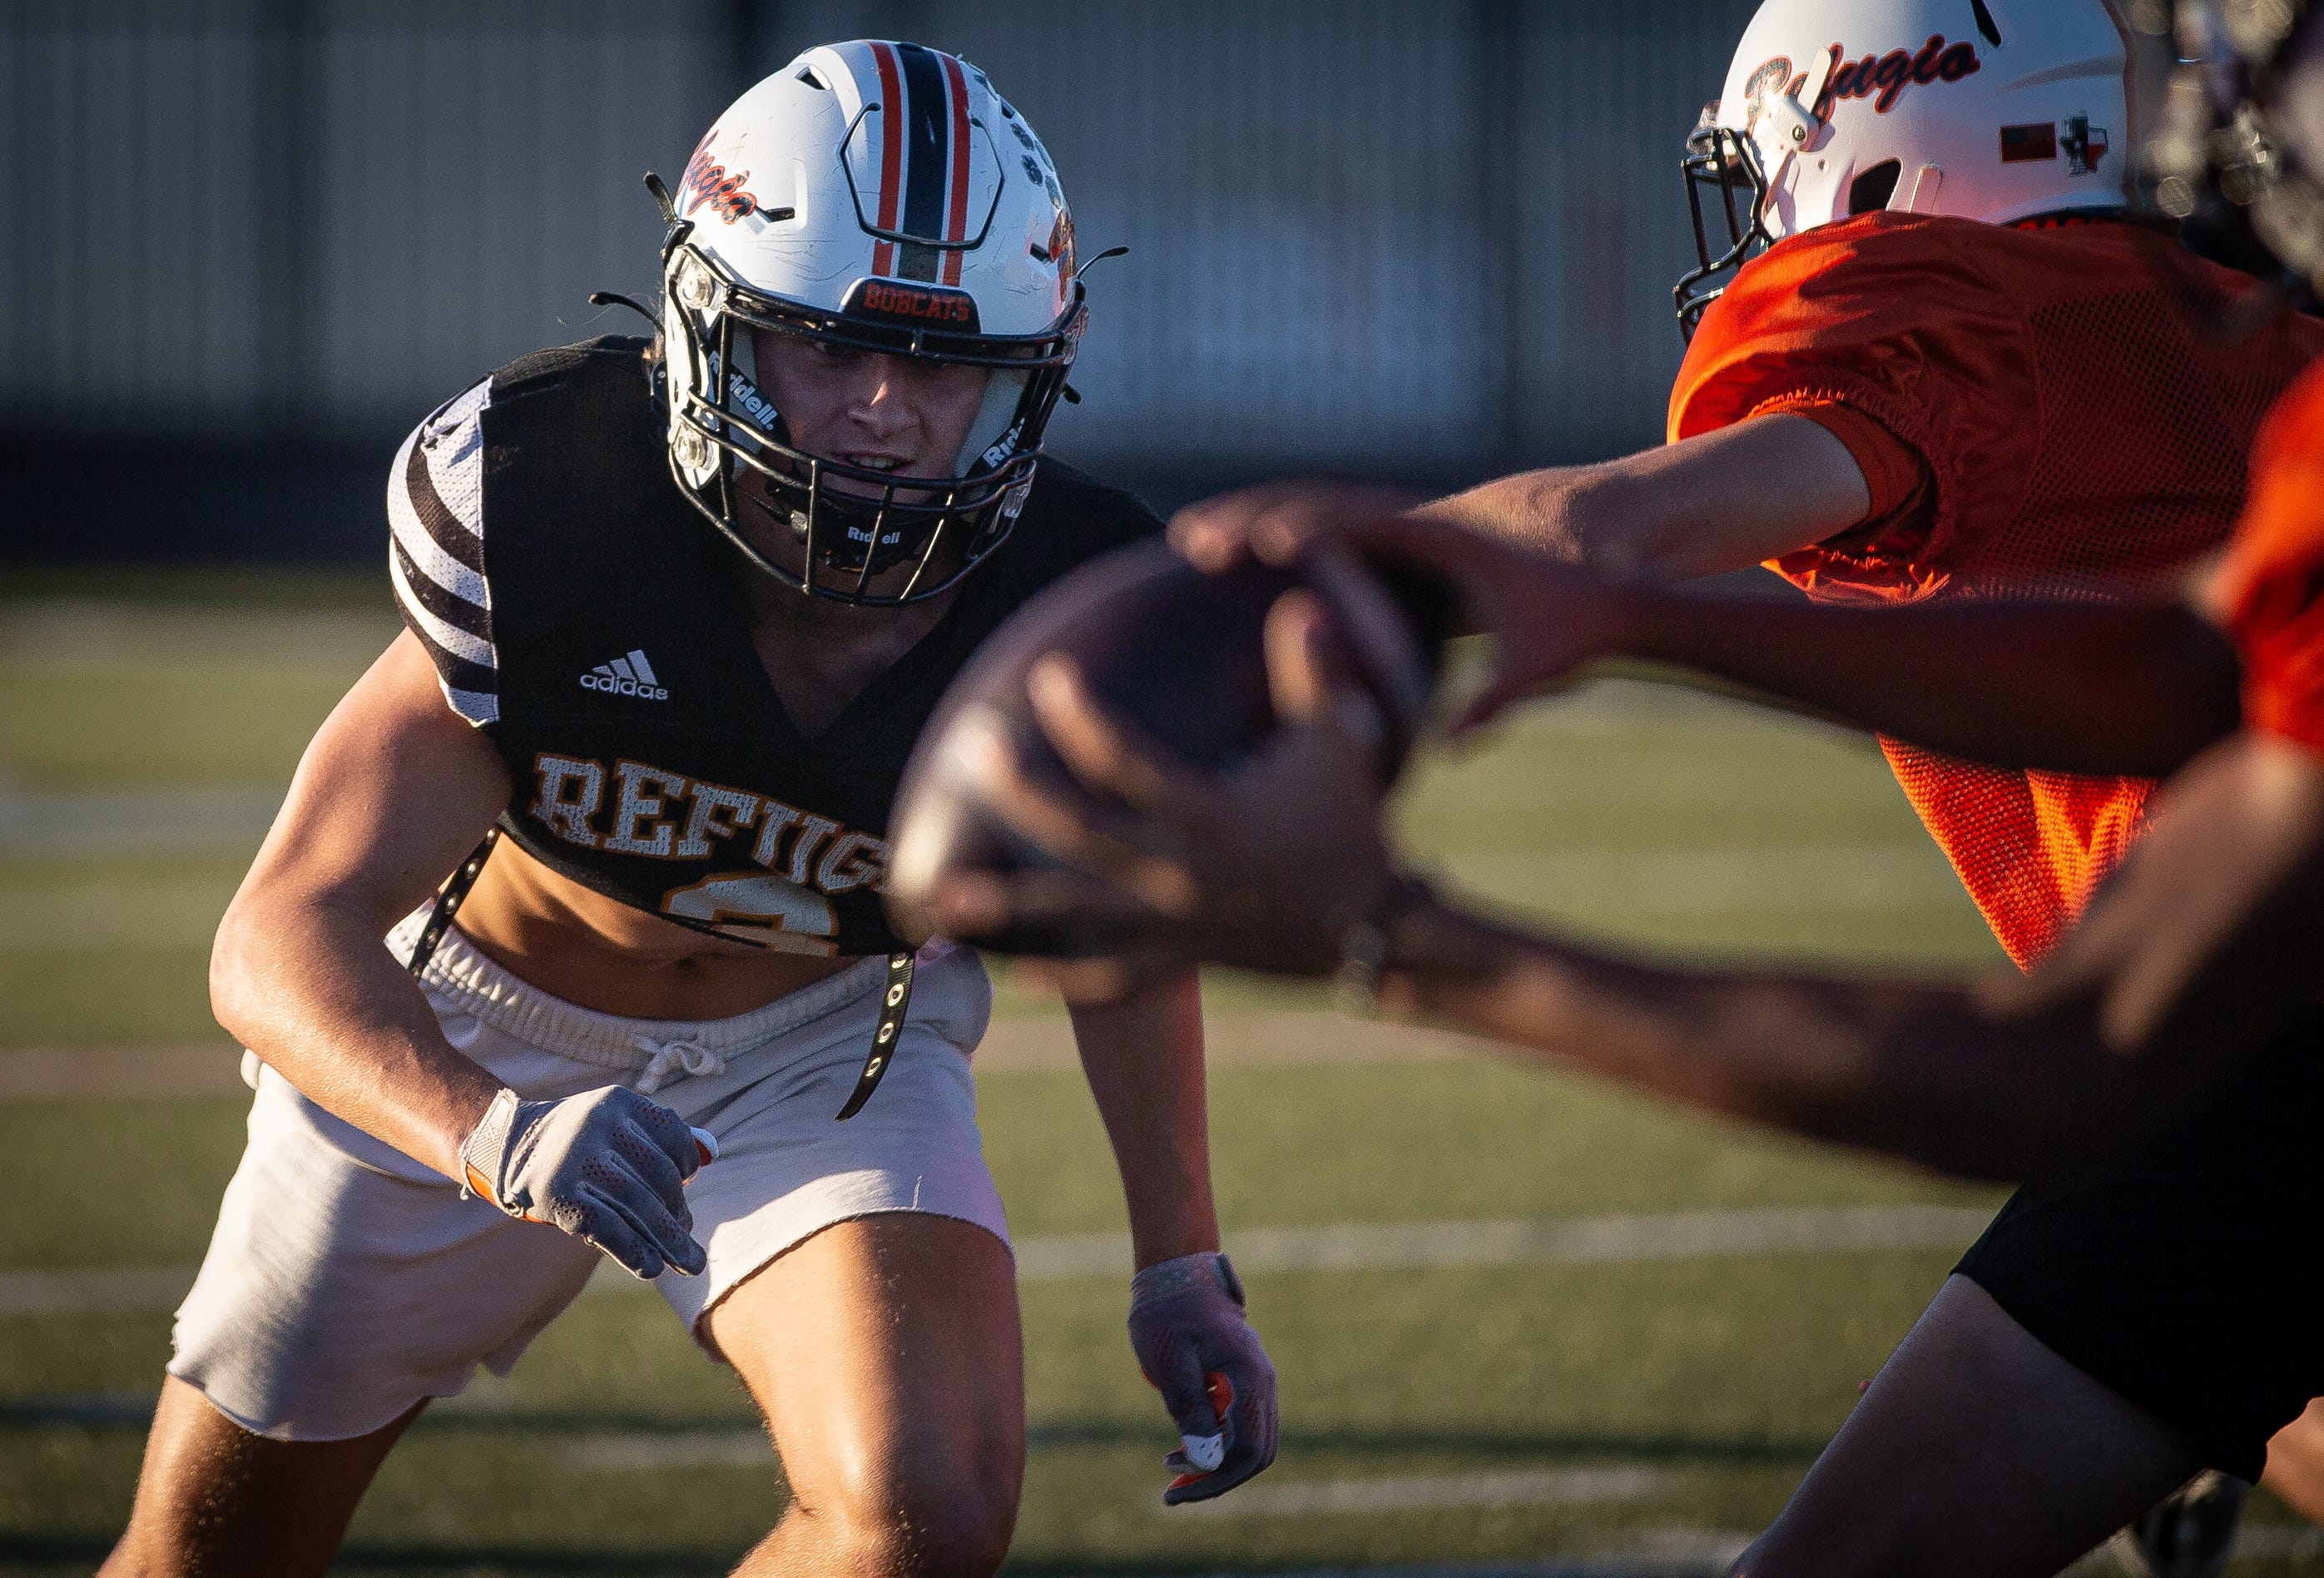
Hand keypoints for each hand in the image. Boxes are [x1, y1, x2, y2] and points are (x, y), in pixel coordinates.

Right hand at [458, 1085, 712, 1278]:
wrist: (508, 1145)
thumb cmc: (581, 1140)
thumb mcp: (617, 1123)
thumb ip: (662, 1137)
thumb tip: (710, 1154)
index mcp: (619, 1101)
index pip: (672, 1135)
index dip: (685, 1166)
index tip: (685, 1187)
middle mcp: (599, 1124)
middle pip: (657, 1177)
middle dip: (679, 1215)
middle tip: (692, 1246)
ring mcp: (577, 1159)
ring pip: (637, 1204)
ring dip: (668, 1240)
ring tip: (689, 1264)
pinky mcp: (558, 1194)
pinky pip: (606, 1226)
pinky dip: (633, 1250)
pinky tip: (651, 1268)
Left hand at [926, 585, 1401, 1001]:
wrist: (1373, 928)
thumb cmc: (1350, 825)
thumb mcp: (1339, 744)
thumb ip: (1314, 675)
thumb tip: (1302, 604)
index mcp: (1209, 816)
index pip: (1128, 764)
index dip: (1083, 720)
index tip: (1047, 679)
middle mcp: (1179, 873)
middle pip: (1080, 834)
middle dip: (1021, 795)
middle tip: (972, 755)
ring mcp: (1173, 923)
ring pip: (1076, 914)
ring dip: (1007, 906)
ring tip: (940, 898)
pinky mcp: (1179, 957)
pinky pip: (1111, 973)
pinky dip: (1063, 973)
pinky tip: (1013, 971)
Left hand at [1128, 1252, 1278, 1504]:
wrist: (1176, 1271)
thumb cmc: (1167, 1313)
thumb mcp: (1171, 1363)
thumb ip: (1191, 1412)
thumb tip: (1208, 1463)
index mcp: (1249, 1376)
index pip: (1246, 1450)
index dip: (1214, 1479)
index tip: (1173, 1490)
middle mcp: (1263, 1380)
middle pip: (1257, 1453)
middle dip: (1218, 1478)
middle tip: (1173, 1489)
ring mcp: (1259, 1379)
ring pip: (1254, 1441)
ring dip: (1218, 1463)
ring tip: (1174, 1468)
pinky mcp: (1247, 1379)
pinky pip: (1244, 1424)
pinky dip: (1220, 1443)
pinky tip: (1186, 1443)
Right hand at [1181, 490, 1638, 738]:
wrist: (1611, 582)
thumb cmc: (1577, 622)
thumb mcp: (1539, 666)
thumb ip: (1495, 702)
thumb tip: (1450, 747)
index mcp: (1446, 538)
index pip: (1362, 522)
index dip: (1305, 529)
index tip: (1251, 542)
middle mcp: (1419, 522)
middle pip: (1320, 502)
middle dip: (1253, 515)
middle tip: (1190, 536)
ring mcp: (1406, 531)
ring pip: (1317, 511)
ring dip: (1255, 523)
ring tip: (1190, 546)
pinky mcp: (1402, 548)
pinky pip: (1330, 537)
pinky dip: (1281, 544)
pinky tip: (1232, 571)